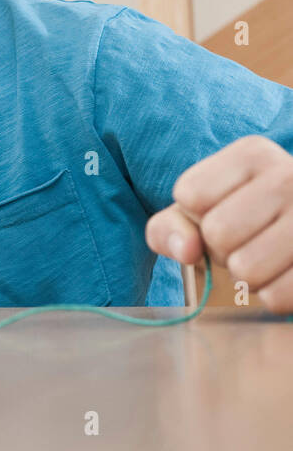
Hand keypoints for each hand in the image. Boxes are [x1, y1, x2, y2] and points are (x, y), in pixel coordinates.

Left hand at [147, 135, 292, 311]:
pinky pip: (276, 296)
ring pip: (246, 269)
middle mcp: (288, 175)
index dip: (197, 218)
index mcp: (253, 154)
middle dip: (222, 250)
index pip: (191, 194)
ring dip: (248, 277)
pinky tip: (285, 273)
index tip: (224, 215)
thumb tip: (186, 250)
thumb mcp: (201, 212)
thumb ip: (169, 228)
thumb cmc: (246, 221)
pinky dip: (272, 296)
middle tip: (248, 243)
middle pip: (217, 233)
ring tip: (267, 258)